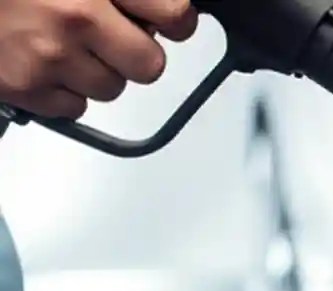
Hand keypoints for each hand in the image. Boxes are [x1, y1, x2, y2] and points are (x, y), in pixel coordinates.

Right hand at [0, 0, 197, 118]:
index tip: (166, 19)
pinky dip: (63, 88)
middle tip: (109, 35)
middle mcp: (76, 17)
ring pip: (112, 88)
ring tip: (61, 41)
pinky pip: (74, 106)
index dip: (175, 19)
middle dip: (135, 52)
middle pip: (150, 65)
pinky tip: (40, 58)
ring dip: (96, 70)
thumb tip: (164, 11)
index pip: (176, 15)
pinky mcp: (24, 87)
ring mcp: (48, 56)